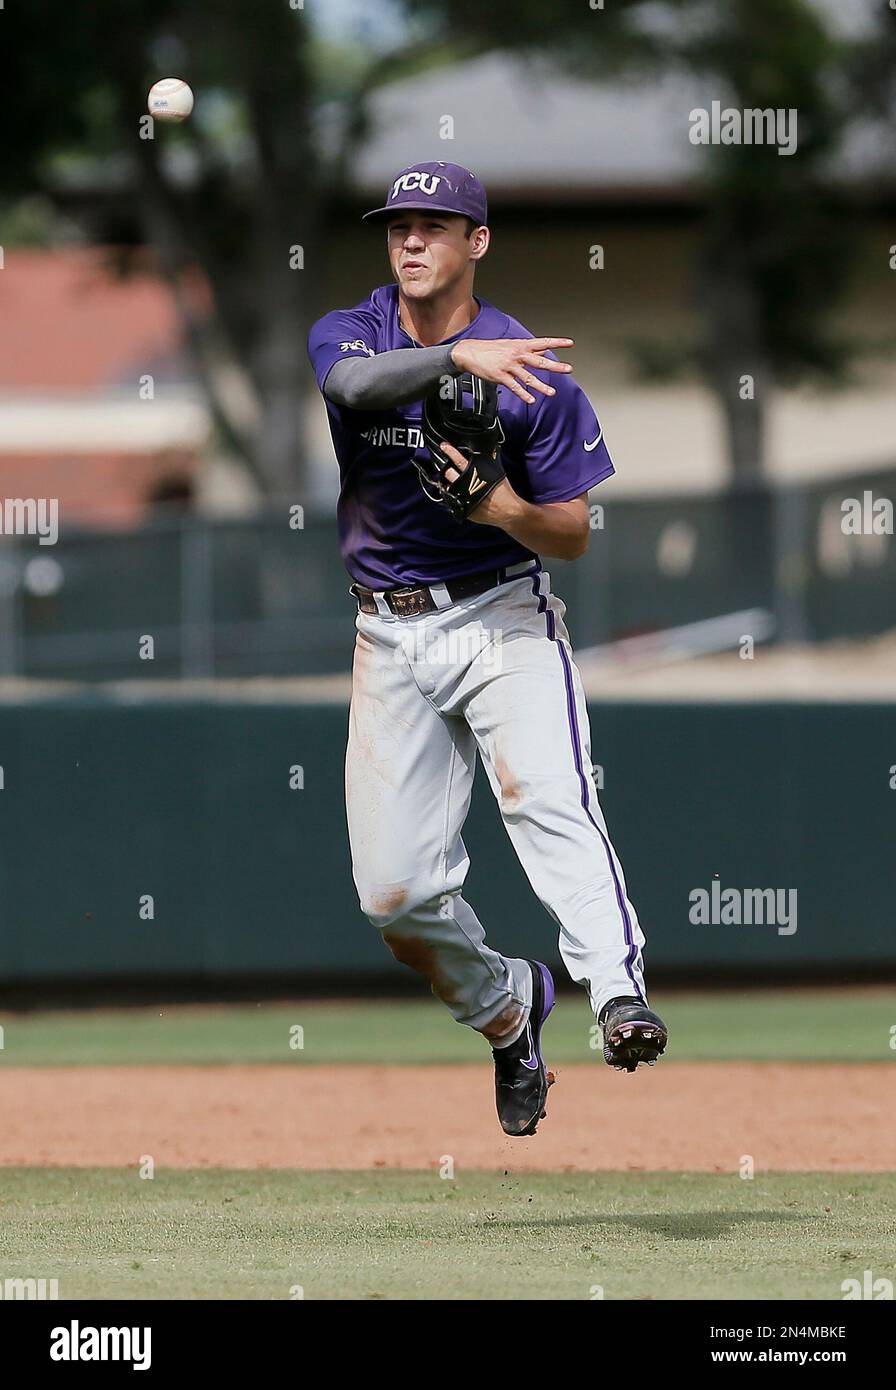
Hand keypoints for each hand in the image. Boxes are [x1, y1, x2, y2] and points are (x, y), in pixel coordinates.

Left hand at [439, 442, 518, 525]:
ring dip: (448, 483)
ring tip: (450, 480)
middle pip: (448, 473)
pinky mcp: (461, 508)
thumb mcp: (497, 472)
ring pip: (447, 487)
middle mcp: (466, 485)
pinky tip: (455, 493)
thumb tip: (490, 448)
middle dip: (445, 468)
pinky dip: (451, 496)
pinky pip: (451, 500)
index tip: (443, 446)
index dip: (450, 451)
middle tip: (444, 464)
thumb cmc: (503, 491)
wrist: (506, 511)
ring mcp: (462, 497)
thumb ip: (490, 461)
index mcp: (475, 473)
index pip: (458, 459)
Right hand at [449, 337, 573, 404]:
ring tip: (551, 392)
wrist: (470, 352)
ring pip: (528, 377)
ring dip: (541, 386)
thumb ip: (529, 349)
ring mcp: (509, 366)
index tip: (569, 343)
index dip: (557, 342)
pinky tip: (531, 400)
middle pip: (539, 361)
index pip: (543, 342)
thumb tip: (544, 351)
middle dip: (555, 366)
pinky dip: (523, 394)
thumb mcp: (512, 345)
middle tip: (568, 369)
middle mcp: (517, 354)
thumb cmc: (491, 349)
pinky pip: (514, 387)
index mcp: (521, 345)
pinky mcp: (500, 376)